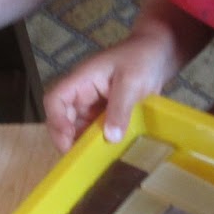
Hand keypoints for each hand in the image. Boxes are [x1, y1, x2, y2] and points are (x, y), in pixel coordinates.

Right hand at [44, 33, 178, 150]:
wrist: (158, 54)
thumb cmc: (141, 58)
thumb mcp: (132, 82)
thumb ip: (120, 108)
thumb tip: (111, 138)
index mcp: (81, 79)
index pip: (56, 99)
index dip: (56, 119)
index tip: (67, 137)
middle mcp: (82, 94)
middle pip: (62, 118)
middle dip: (66, 138)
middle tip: (79, 158)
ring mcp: (92, 105)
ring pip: (77, 127)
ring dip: (81, 143)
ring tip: (92, 160)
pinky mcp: (104, 114)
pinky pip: (94, 130)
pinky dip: (97, 142)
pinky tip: (105, 154)